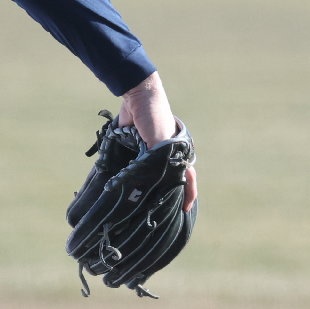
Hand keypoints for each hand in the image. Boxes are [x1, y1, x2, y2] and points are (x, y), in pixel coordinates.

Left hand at [117, 72, 198, 211]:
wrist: (138, 97)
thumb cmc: (156, 119)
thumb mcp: (161, 142)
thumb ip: (158, 161)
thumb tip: (148, 184)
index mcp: (178, 151)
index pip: (187, 176)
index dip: (187, 193)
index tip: (184, 209)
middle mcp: (166, 152)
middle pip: (167, 177)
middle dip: (163, 193)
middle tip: (157, 211)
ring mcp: (150, 150)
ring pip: (149, 174)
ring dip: (143, 186)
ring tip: (138, 203)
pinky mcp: (135, 145)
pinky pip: (132, 164)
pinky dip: (128, 174)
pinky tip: (122, 186)